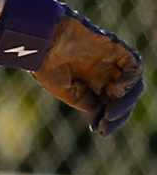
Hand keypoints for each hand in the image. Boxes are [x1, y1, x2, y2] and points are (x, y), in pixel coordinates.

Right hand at [0, 0, 143, 134]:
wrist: (42, 42)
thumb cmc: (48, 66)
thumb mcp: (69, 92)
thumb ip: (90, 105)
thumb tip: (102, 122)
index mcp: (93, 83)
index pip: (110, 104)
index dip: (108, 119)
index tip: (101, 132)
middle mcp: (106, 73)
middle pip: (123, 97)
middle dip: (118, 113)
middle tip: (107, 125)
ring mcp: (112, 62)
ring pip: (131, 85)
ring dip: (125, 101)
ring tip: (112, 113)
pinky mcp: (116, 49)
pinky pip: (132, 66)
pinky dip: (129, 80)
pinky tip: (117, 90)